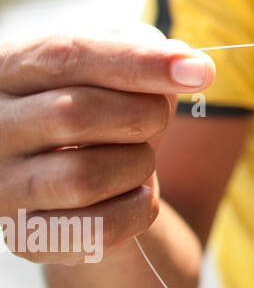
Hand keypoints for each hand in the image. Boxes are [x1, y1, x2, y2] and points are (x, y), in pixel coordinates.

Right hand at [0, 25, 213, 263]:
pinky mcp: (26, 237)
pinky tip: (136, 192)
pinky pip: (99, 228)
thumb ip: (141, 49)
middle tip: (157, 118)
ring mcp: (2, 188)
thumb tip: (185, 62)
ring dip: (138, 164)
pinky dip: (139, 208)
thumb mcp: (113, 66)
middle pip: (73, 114)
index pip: (66, 56)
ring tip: (138, 156)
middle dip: (141, 114)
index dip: (138, 61)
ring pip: (83, 177)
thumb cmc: (101, 108)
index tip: (200, 70)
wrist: (84, 183)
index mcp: (4, 70)